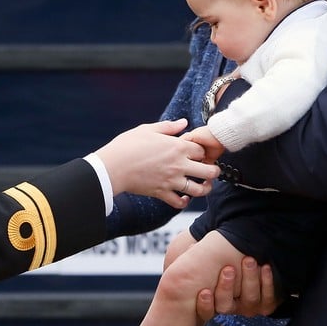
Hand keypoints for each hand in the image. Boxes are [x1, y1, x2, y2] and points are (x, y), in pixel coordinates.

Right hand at [95, 119, 218, 207]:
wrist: (113, 166)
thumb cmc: (128, 145)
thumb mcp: (148, 129)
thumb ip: (169, 126)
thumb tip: (184, 123)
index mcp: (178, 147)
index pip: (202, 150)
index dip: (203, 151)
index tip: (199, 152)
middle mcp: (179, 165)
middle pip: (209, 171)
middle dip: (214, 171)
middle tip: (211, 170)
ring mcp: (172, 181)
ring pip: (199, 190)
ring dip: (205, 188)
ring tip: (203, 186)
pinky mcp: (162, 193)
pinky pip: (180, 203)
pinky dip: (184, 201)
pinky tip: (184, 197)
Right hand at [196, 256, 276, 321]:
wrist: (251, 280)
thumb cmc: (224, 270)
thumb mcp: (209, 267)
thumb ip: (198, 260)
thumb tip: (190, 247)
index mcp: (213, 303)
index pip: (206, 311)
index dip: (205, 305)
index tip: (204, 291)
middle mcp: (230, 309)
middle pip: (226, 305)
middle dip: (227, 287)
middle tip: (228, 268)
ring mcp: (248, 308)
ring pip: (249, 299)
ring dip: (249, 279)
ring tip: (249, 260)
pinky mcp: (266, 305)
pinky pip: (268, 298)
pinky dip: (267, 282)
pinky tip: (265, 267)